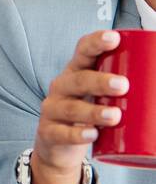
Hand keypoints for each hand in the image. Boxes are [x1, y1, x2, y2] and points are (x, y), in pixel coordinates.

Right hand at [32, 29, 125, 183]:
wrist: (59, 144)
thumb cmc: (90, 111)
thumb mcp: (105, 96)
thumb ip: (133, 89)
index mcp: (78, 71)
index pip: (83, 51)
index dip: (96, 43)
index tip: (114, 39)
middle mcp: (61, 87)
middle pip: (77, 80)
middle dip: (99, 81)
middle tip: (123, 86)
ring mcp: (53, 110)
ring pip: (71, 108)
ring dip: (93, 111)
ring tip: (114, 116)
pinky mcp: (49, 133)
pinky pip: (61, 133)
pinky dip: (77, 134)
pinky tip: (92, 134)